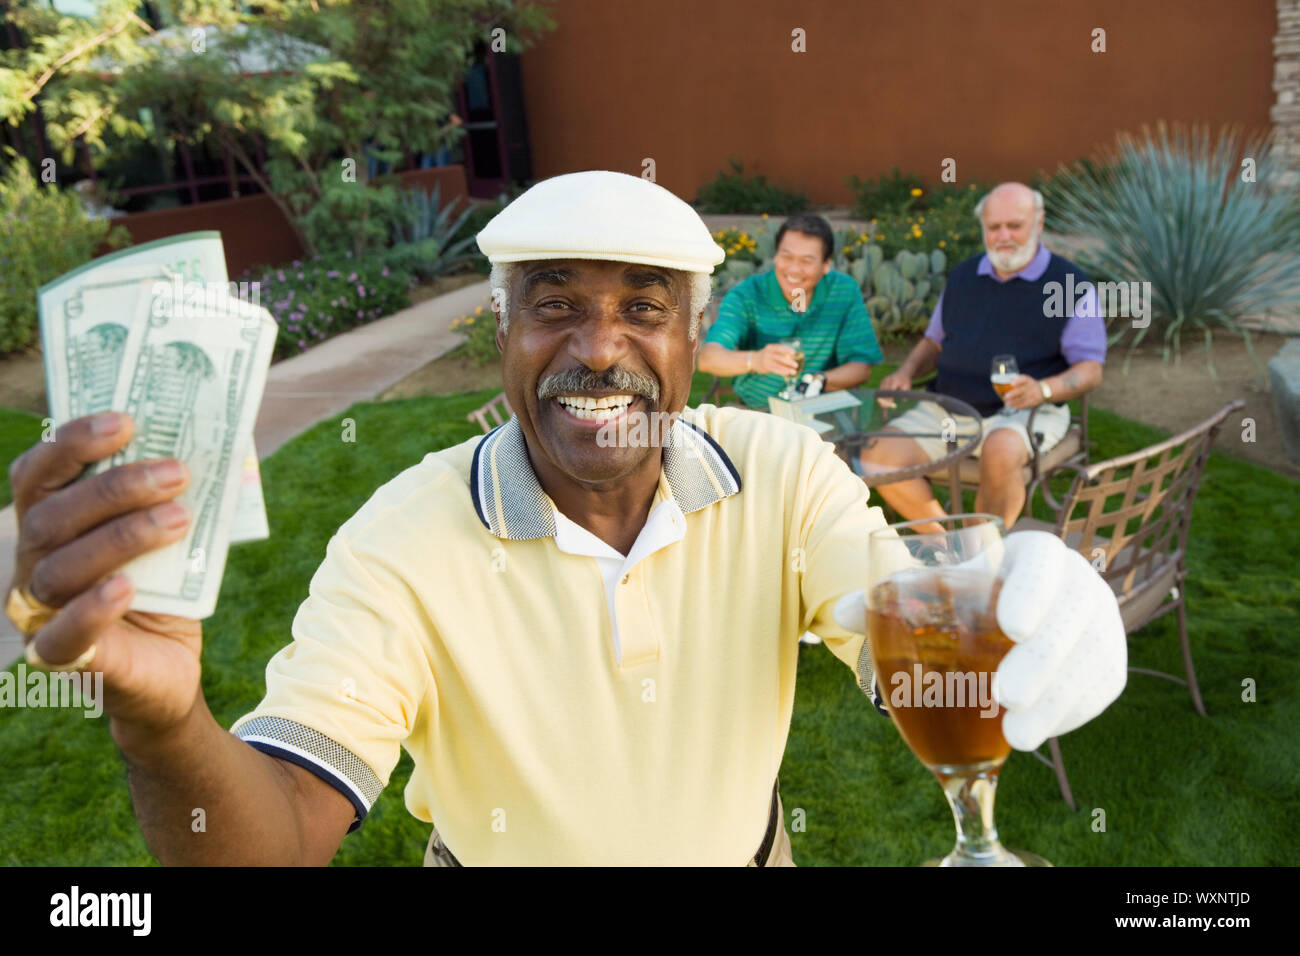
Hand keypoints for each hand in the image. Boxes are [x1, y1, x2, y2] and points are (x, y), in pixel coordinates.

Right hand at [7, 412, 202, 735]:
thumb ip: (172, 500)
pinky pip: (61, 635)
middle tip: (176, 472)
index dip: (71, 444)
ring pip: (60, 569)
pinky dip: (91, 608)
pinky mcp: (63, 659)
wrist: (171, 672)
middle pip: (50, 518)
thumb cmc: (164, 593)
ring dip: (121, 537)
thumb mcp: (171, 540)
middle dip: (114, 488)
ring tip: (180, 519)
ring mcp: (41, 613)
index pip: (38, 475)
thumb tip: (215, 446)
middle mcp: (33, 564)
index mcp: (52, 526)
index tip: (125, 421)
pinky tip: (126, 587)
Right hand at [750, 344, 799, 377]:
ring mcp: (766, 361)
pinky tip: (787, 373)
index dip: (787, 350)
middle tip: (796, 365)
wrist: (752, 360)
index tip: (794, 353)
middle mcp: (768, 353)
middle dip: (789, 362)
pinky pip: (775, 370)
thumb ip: (779, 353)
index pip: (779, 348)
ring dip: (787, 369)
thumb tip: (794, 356)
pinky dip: (782, 372)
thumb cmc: (766, 355)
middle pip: (780, 358)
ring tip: (794, 372)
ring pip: (778, 365)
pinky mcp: (766, 367)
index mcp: (770, 347)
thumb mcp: (770, 350)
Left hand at [832, 530, 1126, 749]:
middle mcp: (1076, 583)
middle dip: (1045, 659)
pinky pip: (1096, 691)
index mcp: (1032, 554)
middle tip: (1007, 694)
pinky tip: (1033, 731)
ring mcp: (1099, 626)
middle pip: (1075, 614)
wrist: (1014, 622)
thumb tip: (839, 613)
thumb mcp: (938, 593)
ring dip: (1056, 700)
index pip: (1045, 559)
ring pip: (1091, 659)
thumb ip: (894, 599)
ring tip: (1016, 734)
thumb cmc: (967, 600)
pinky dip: (1066, 715)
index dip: (1034, 589)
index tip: (1012, 625)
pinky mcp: (1107, 666)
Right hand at [877, 370, 911, 407]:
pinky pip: (880, 390)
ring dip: (881, 398)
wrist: (902, 373)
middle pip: (884, 391)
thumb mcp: (907, 386)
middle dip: (883, 399)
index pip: (890, 390)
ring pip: (881, 391)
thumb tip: (904, 400)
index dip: (888, 397)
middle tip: (884, 407)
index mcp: (895, 380)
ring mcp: (884, 380)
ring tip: (883, 406)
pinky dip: (881, 396)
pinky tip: (882, 401)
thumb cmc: (905, 381)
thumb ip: (905, 392)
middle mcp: (888, 379)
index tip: (888, 403)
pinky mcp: (882, 382)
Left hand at [1001, 374, 1043, 409]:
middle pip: (1022, 390)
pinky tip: (1014, 406)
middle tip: (1005, 396)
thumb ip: (1017, 382)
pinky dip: (1020, 406)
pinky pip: (1027, 404)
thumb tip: (1000, 386)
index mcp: (1028, 380)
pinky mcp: (1035, 401)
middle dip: (1013, 394)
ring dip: (1014, 402)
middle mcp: (1032, 386)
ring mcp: (1034, 394)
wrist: (1044, 390)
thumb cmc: (1030, 385)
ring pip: (1023, 398)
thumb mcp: (1026, 381)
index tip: (1012, 383)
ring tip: (1006, 404)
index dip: (1018, 381)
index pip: (1024, 379)